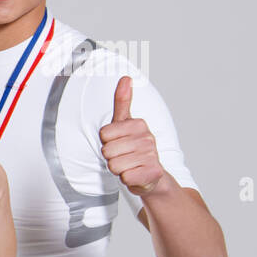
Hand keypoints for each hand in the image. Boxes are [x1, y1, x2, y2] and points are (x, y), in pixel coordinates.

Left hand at [100, 75, 162, 194]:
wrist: (151, 175)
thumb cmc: (134, 149)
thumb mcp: (126, 123)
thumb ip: (122, 101)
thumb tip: (125, 78)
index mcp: (139, 124)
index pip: (103, 134)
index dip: (107, 142)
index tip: (119, 142)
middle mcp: (148, 138)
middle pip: (107, 151)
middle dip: (111, 157)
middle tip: (124, 156)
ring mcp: (151, 156)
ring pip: (114, 165)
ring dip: (118, 168)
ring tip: (130, 165)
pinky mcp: (152, 173)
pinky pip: (124, 177)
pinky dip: (126, 179)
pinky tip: (136, 175)